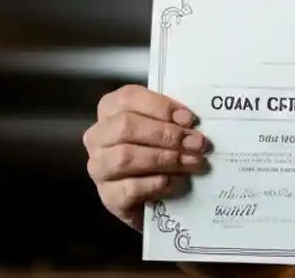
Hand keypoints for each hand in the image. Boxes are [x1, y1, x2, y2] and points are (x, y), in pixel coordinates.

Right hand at [83, 84, 209, 231]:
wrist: (150, 195)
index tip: (189, 118)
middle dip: (166, 134)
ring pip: (125, 157)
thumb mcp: (165, 127)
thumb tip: (188, 120)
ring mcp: (99, 168)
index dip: (161, 107)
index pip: (128, 98)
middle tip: (196, 142)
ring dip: (165, 158)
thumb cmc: (159, 150)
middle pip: (126, 126)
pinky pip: (130, 188)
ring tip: (193, 161)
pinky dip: (157, 183)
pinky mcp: (108, 197)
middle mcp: (98, 137)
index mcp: (110, 110)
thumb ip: (172, 119)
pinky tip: (176, 181)